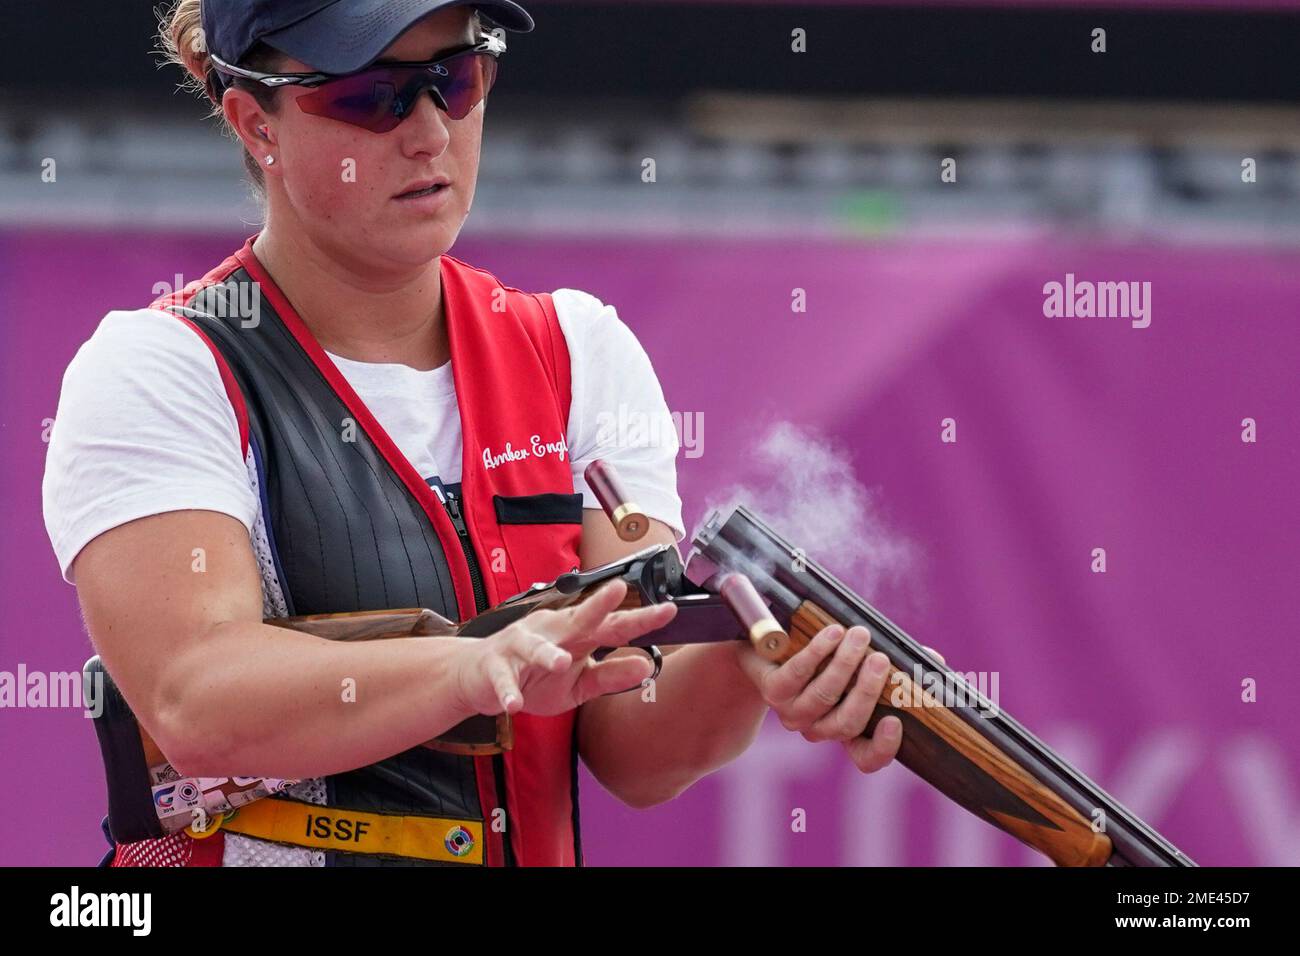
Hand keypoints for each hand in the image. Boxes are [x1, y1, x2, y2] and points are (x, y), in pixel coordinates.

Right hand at [454, 579, 677, 717]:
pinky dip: (508, 691)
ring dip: (547, 654)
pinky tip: (515, 703)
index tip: (669, 610)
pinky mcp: (496, 667)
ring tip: (561, 662)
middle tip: (617, 590)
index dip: (640, 619)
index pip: (613, 625)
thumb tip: (646, 667)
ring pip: (536, 647)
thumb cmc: (534, 676)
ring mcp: (521, 647)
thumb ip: (609, 676)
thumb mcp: (578, 684)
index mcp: (576, 634)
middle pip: (578, 619)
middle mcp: (551, 632)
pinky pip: (504, 679)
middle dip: (597, 605)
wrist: (479, 678)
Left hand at [736, 623, 945, 773]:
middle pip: (847, 722)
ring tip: (859, 635)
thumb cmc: (824, 654)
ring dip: (844, 663)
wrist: (766, 645)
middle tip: (881, 658)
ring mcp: (793, 712)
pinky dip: (817, 652)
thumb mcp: (863, 660)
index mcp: (844, 728)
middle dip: (868, 689)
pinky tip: (831, 632)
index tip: (895, 723)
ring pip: (823, 696)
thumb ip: (897, 665)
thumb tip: (935, 661)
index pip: (865, 758)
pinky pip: (796, 674)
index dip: (881, 748)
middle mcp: (818, 728)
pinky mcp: (772, 691)